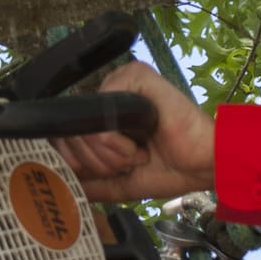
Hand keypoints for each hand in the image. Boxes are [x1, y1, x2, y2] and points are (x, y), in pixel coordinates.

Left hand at [54, 61, 215, 201]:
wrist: (202, 166)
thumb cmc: (169, 170)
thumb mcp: (118, 183)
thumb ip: (88, 180)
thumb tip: (57, 177)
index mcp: (105, 115)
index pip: (66, 134)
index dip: (77, 161)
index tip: (111, 172)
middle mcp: (109, 95)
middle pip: (73, 132)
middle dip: (100, 162)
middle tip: (134, 161)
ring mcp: (121, 83)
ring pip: (87, 125)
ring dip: (112, 155)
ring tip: (141, 153)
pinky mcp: (136, 76)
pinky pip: (104, 110)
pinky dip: (118, 140)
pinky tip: (142, 142)